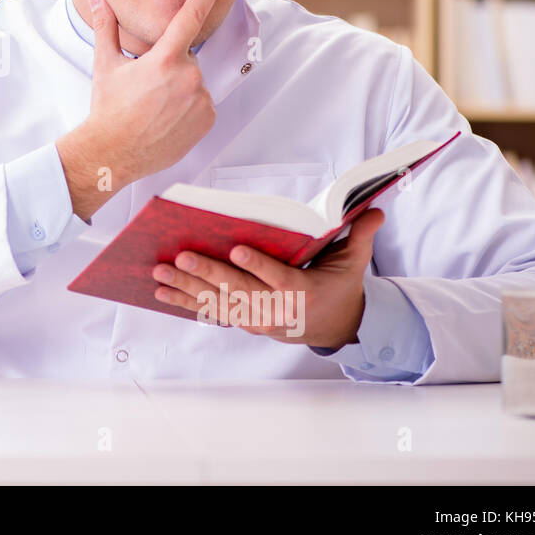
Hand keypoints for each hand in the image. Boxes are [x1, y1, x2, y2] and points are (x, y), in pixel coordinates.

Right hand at [56, 0, 220, 220]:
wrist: (113, 153)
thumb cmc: (108, 108)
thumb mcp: (106, 64)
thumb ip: (106, 26)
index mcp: (163, 60)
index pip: (189, 18)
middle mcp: (187, 77)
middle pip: (185, 58)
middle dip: (169, 66)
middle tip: (146, 87)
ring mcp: (200, 100)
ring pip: (194, 81)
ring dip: (179, 88)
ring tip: (154, 106)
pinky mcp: (207, 119)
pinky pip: (202, 103)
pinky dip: (188, 108)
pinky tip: (166, 118)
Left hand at [149, 207, 386, 348]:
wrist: (336, 325)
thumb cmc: (339, 285)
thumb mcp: (354, 262)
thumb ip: (361, 235)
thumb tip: (375, 208)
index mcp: (305, 293)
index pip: (279, 279)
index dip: (258, 266)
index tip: (236, 250)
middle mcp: (278, 311)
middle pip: (240, 293)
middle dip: (209, 275)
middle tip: (181, 257)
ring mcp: (258, 320)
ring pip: (219, 304)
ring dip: (187, 288)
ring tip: (159, 272)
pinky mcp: (244, 322)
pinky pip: (212, 312)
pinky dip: (185, 301)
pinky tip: (161, 290)